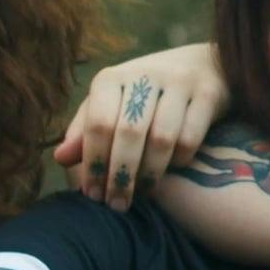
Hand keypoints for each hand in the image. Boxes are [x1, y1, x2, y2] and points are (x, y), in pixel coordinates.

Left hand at [55, 45, 227, 208]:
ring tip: (142, 194)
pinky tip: (171, 171)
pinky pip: (191, 138)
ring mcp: (181, 82)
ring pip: (162, 138)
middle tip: (117, 204)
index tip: (92, 195)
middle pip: (129, 133)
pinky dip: (178, 161)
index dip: (94, 163)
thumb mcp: (111, 106)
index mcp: (112, 78)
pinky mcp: (210, 94)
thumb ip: (86, 130)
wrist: (201, 65)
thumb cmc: (145, 95)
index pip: (98, 124)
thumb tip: (59, 159)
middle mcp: (145, 74)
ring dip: (149, 174)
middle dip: (121, 175)